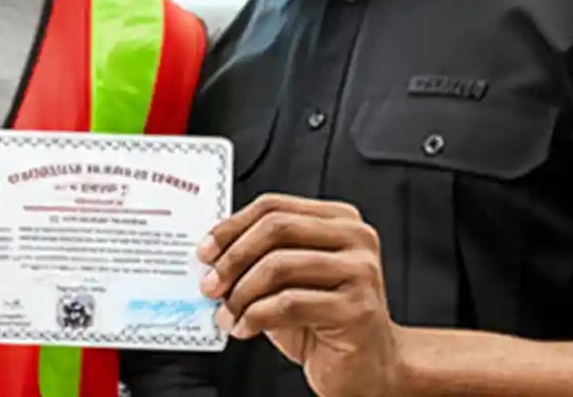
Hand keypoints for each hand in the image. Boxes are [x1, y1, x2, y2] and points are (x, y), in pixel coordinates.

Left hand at [197, 194, 404, 396]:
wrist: (367, 366)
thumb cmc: (323, 322)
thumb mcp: (286, 281)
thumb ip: (258, 259)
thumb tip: (211, 256)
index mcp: (338, 220)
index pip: (273, 207)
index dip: (231, 227)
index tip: (206, 251)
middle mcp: (354, 239)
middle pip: (275, 228)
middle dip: (232, 258)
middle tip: (210, 284)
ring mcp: (360, 272)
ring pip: (278, 266)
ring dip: (240, 293)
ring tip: (227, 313)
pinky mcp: (356, 308)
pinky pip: (288, 304)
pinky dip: (255, 317)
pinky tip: (245, 328)